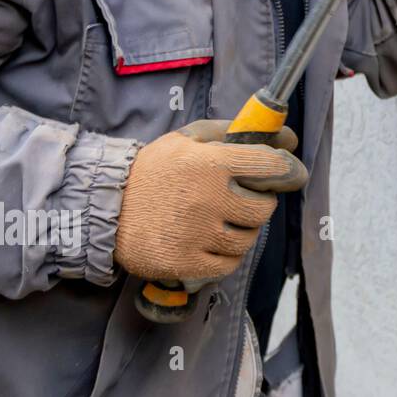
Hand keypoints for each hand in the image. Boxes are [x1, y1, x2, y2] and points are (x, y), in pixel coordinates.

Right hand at [114, 119, 307, 286]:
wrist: (104, 207)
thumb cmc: (154, 169)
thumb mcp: (189, 139)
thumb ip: (236, 133)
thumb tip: (288, 138)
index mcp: (212, 164)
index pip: (275, 167)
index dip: (291, 171)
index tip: (292, 174)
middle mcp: (208, 199)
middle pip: (265, 208)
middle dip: (258, 202)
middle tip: (238, 198)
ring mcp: (198, 234)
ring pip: (249, 238)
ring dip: (242, 229)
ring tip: (218, 219)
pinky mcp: (187, 263)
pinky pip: (230, 263)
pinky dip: (226, 255)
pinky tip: (208, 241)